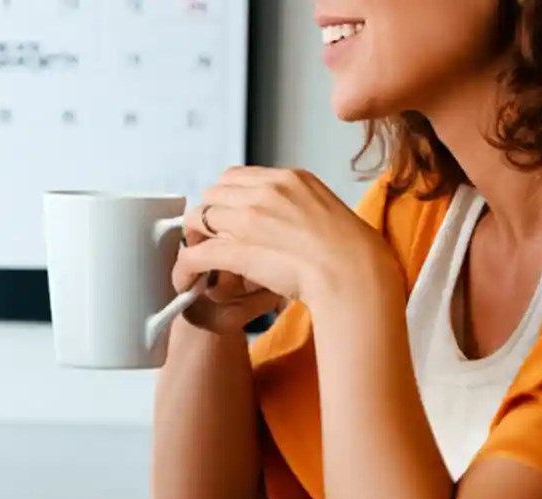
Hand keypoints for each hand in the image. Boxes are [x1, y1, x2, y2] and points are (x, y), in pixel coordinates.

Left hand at [173, 167, 401, 318]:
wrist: (355, 275)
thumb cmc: (350, 252)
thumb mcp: (325, 209)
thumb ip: (296, 205)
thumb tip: (281, 218)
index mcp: (288, 178)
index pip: (235, 176)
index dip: (224, 198)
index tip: (225, 215)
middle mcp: (266, 192)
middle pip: (212, 194)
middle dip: (207, 216)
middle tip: (209, 238)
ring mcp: (249, 219)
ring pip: (198, 218)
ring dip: (195, 238)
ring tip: (200, 258)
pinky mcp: (238, 250)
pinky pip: (195, 254)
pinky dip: (185, 267)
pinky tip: (187, 279)